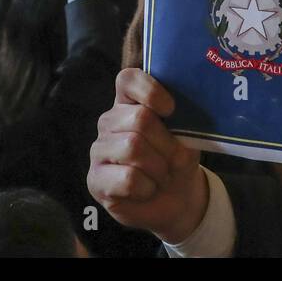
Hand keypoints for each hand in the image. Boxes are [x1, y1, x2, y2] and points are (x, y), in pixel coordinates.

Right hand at [88, 68, 207, 244]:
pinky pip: (128, 178)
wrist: (175, 200)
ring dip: (160, 168)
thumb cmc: (178, 160)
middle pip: (140, 118)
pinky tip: (147, 190)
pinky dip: (148, 187)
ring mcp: (98, 149)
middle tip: (176, 160)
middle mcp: (109, 121)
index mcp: (129, 103)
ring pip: (133, 148)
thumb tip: (179, 123)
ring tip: (162, 176)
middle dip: (167, 144)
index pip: (128, 79)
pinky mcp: (95, 179)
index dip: (150, 91)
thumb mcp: (186, 137)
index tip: (171, 109)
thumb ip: (181, 122)